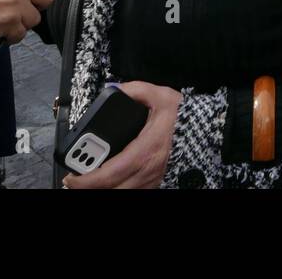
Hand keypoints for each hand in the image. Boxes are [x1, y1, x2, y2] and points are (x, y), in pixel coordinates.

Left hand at [63, 81, 181, 188]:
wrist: (211, 132)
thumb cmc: (187, 118)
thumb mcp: (163, 97)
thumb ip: (138, 90)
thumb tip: (115, 88)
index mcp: (144, 152)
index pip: (107, 175)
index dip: (85, 181)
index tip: (70, 177)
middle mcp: (146, 172)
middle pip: (110, 191)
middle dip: (88, 188)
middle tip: (75, 179)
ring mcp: (152, 180)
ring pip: (121, 194)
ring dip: (103, 189)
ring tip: (91, 180)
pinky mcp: (158, 182)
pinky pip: (133, 191)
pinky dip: (119, 188)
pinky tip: (111, 181)